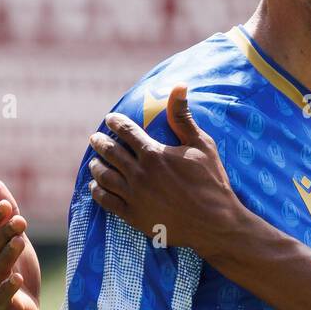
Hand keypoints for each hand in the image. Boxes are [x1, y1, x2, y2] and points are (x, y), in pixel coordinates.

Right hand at [0, 180, 42, 309]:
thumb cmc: (16, 278)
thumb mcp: (15, 244)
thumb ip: (6, 217)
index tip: (7, 205)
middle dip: (5, 233)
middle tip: (21, 221)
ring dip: (8, 254)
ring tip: (22, 242)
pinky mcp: (3, 308)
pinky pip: (1, 296)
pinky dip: (8, 286)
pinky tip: (17, 277)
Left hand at [87, 86, 239, 251]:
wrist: (215, 224)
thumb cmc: (212, 182)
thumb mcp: (202, 145)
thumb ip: (183, 117)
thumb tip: (178, 86)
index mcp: (154, 153)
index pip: (125, 131)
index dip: (115, 122)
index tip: (110, 119)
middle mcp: (139, 173)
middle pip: (110, 152)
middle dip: (99, 142)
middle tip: (95, 138)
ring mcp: (134, 196)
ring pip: (104, 176)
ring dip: (96, 166)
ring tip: (95, 162)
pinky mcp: (133, 216)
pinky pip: (106, 201)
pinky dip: (97, 191)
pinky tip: (96, 186)